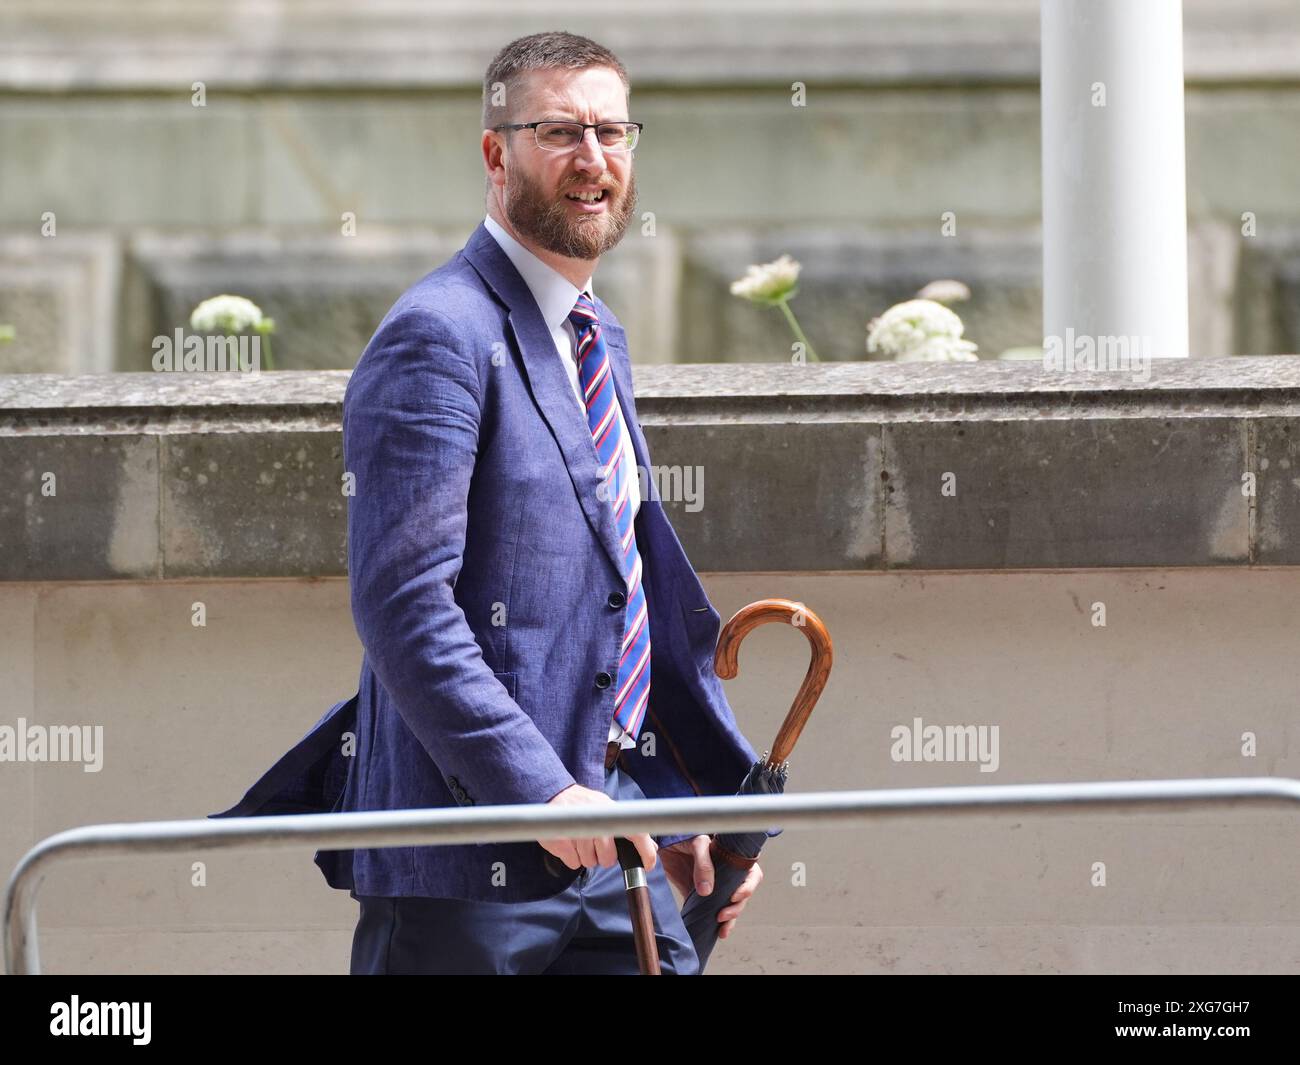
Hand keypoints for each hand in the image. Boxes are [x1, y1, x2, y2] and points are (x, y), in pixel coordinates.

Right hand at [539, 783, 657, 871]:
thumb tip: (651, 845)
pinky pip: (574, 863)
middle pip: (608, 858)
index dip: (646, 852)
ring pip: (590, 862)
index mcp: (611, 811)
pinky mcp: (562, 843)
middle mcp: (596, 822)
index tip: (648, 865)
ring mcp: (578, 833)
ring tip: (580, 838)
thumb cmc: (583, 805)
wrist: (554, 794)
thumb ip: (628, 827)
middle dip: (603, 857)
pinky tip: (570, 841)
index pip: (636, 833)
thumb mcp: (608, 808)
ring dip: (586, 856)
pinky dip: (572, 857)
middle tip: (595, 844)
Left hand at [659, 835, 762, 939]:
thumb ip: (704, 864)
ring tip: (721, 929)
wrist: (664, 843)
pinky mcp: (700, 897)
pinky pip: (711, 912)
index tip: (734, 896)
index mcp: (732, 859)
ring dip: (729, 919)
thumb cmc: (685, 837)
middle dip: (736, 908)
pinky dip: (714, 924)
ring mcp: (715, 887)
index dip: (747, 887)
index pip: (751, 875)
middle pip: (742, 895)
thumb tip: (707, 891)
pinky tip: (714, 931)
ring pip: (730, 906)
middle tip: (722, 915)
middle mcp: (726, 875)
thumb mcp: (698, 844)